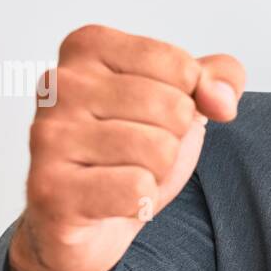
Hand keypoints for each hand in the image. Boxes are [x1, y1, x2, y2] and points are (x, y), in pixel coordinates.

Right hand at [8, 25, 242, 270]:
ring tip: (122, 174)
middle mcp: (59, 83)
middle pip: (174, 108)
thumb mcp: (183, 101)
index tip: (153, 117)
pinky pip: (137, 189)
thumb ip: (217, 78)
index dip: (187, 102)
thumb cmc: (131, 152)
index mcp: (88, 46)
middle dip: (172, 141)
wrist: (88, 223)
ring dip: (155, 173)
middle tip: (137, 154)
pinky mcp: (50, 187)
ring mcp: (48, 134)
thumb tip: (222, 99)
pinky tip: (112, 201)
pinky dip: (139, 202)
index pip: (181, 66)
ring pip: (159, 150)